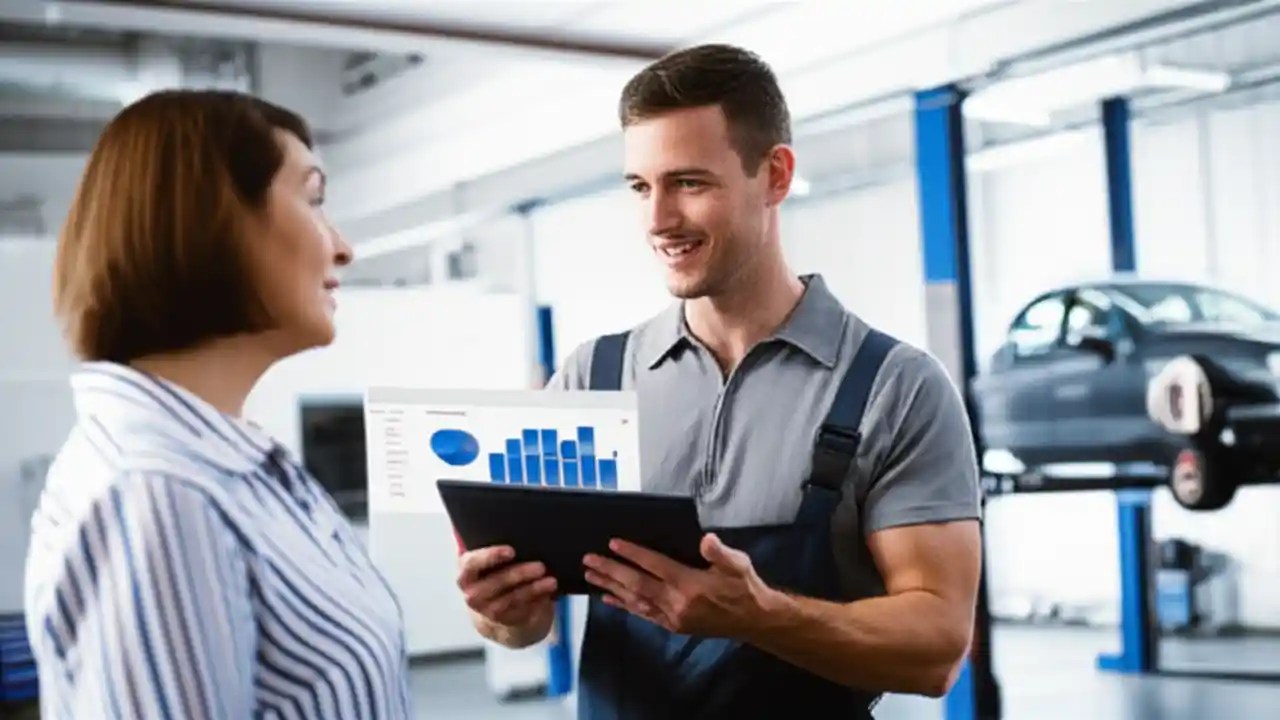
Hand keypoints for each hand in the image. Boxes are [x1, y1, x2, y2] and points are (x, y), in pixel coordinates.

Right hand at [457, 545, 556, 628]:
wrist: (496, 605)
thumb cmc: (495, 571)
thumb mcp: (489, 559)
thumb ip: (493, 544)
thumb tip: (516, 526)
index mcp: (466, 574)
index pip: (472, 564)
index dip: (491, 556)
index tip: (511, 551)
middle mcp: (473, 594)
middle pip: (497, 582)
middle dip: (519, 573)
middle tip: (540, 566)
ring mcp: (489, 611)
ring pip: (513, 599)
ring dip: (534, 589)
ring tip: (551, 580)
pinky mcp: (507, 621)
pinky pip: (524, 610)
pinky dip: (539, 600)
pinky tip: (550, 592)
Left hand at [582, 533, 783, 638]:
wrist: (753, 620)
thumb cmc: (744, 586)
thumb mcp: (738, 564)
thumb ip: (720, 553)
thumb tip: (706, 540)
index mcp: (690, 585)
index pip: (655, 566)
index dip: (633, 554)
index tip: (612, 543)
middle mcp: (677, 603)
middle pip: (637, 585)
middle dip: (611, 571)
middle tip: (588, 560)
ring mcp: (673, 617)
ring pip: (635, 601)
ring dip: (611, 588)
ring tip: (590, 576)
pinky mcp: (673, 625)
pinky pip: (643, 614)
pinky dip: (624, 606)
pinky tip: (608, 599)